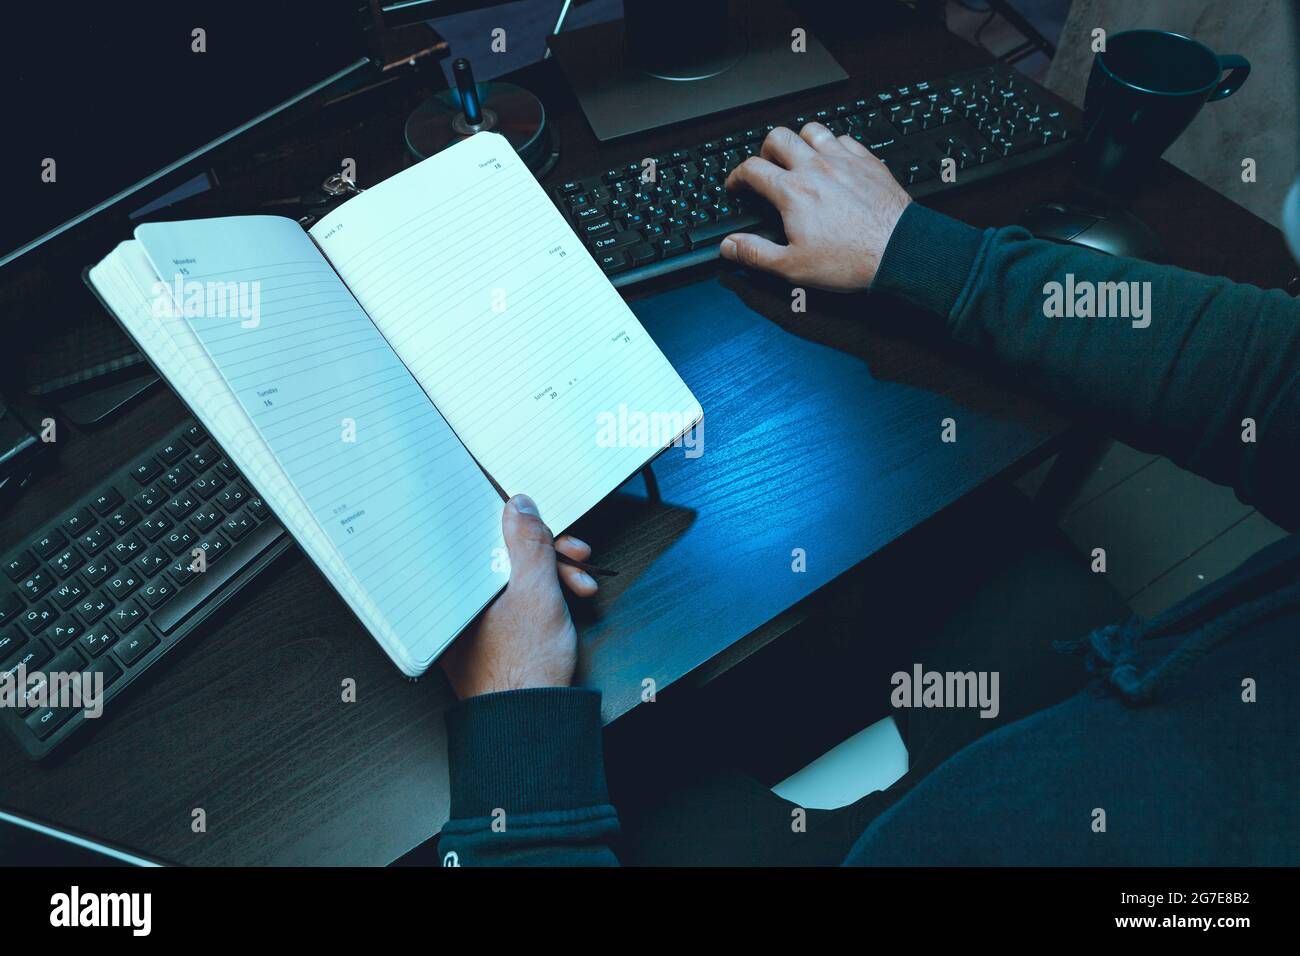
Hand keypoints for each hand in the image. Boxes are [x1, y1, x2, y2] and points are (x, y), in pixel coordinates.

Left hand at [440, 494, 598, 698]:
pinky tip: (568, 603)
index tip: (550, 529)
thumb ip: (529, 546)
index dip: (524, 529)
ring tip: (581, 589)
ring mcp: (476, 621)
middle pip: (505, 557)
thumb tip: (519, 507)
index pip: (485, 538)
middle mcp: (459, 604)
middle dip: (550, 556)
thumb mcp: (537, 594)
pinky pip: (516, 602)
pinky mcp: (492, 635)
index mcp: (457, 590)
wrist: (530, 722)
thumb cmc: (524, 670)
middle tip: (576, 558)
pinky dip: (545, 599)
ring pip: (516, 579)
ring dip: (555, 577)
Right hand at [720, 123, 911, 291]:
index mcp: (792, 192)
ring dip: (799, 141)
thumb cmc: (850, 259)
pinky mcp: (867, 161)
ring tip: (798, 159)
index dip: (737, 176)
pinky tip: (833, 161)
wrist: (898, 251)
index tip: (737, 186)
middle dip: (765, 151)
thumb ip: (755, 254)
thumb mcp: (792, 267)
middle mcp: (816, 168)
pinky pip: (843, 138)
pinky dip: (832, 145)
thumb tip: (729, 247)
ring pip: (811, 130)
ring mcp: (843, 161)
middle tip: (766, 169)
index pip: (752, 169)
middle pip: (778, 137)